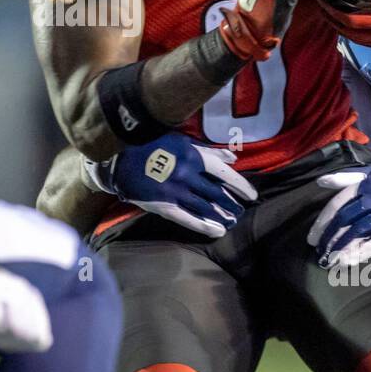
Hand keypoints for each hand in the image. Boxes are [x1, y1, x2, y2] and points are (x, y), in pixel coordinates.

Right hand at [84, 133, 257, 238]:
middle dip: (231, 204)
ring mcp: (175, 193)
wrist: (119, 158)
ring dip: (221, 215)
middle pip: (216, 194)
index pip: (224, 173)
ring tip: (232, 221)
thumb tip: (232, 156)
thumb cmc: (152, 144)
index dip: (240, 186)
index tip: (251, 195)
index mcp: (193, 157)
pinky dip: (204, 226)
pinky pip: (187, 219)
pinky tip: (217, 231)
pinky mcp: (163, 206)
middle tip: (241, 211)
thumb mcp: (180, 140)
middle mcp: (187, 176)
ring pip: (205, 208)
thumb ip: (207, 149)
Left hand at [307, 166, 370, 267]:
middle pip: (344, 219)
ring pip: (357, 231)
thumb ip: (349, 177)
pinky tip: (349, 262)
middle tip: (319, 252)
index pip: (338, 202)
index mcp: (368, 181)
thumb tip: (320, 182)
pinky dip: (360, 252)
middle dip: (329, 237)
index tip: (312, 237)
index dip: (323, 221)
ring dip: (341, 248)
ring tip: (330, 260)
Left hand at [317, 0, 370, 57]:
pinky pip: (367, 44)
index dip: (334, 7)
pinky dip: (354, 35)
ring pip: (355, 38)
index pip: (352, 13)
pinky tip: (350, 25)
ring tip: (330, 14)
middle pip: (347, 27)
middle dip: (330, 16)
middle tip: (321, 3)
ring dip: (340, 27)